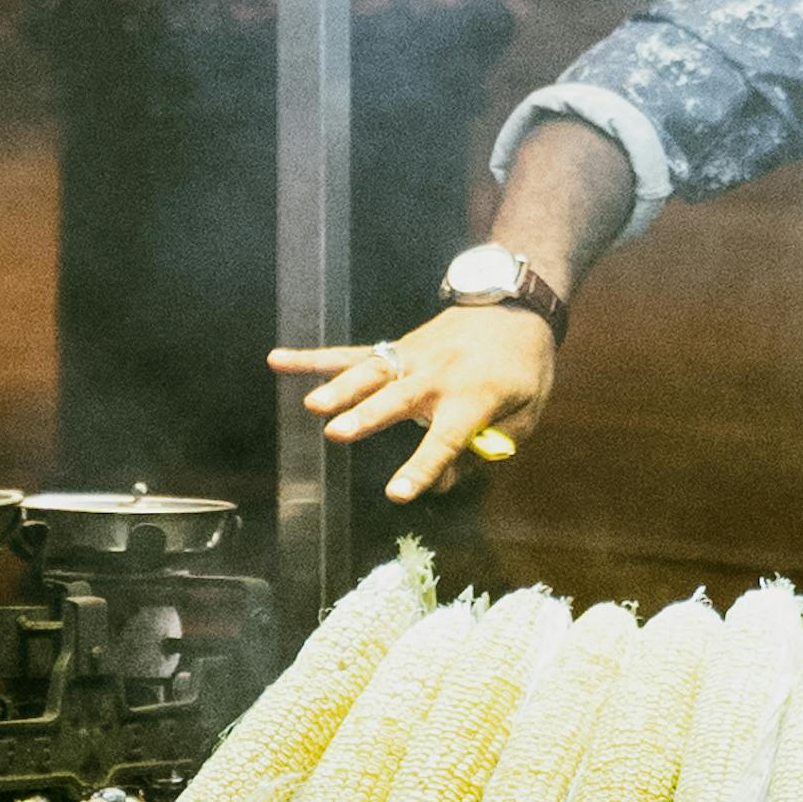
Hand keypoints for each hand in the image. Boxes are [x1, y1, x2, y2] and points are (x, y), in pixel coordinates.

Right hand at [269, 306, 557, 504]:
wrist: (514, 308)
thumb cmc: (522, 370)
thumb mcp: (523, 416)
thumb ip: (484, 451)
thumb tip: (442, 484)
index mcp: (474, 398)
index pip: (445, 440)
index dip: (421, 467)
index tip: (397, 494)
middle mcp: (438, 377)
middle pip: (397, 400)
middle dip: (367, 417)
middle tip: (338, 435)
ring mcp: (412, 358)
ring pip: (371, 373)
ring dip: (340, 388)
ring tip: (313, 407)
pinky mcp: (395, 347)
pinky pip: (351, 353)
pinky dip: (313, 357)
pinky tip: (278, 360)